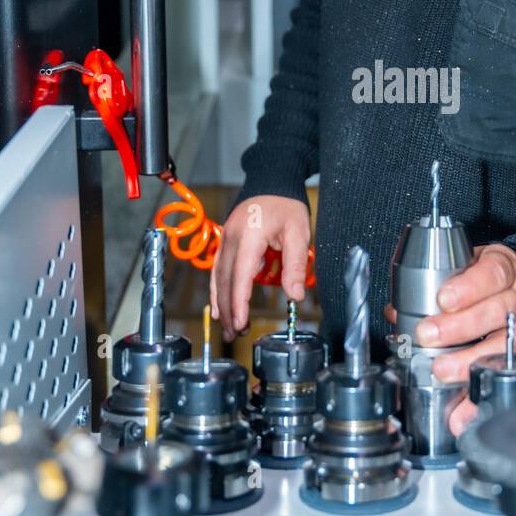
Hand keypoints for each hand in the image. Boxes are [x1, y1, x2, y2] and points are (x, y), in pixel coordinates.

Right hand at [210, 195, 310, 341]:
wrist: (272, 180)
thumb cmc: (286, 205)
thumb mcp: (298, 233)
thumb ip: (294, 265)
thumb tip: (295, 296)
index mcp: (248, 237)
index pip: (240, 277)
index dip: (239, 303)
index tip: (241, 323)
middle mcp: (231, 239)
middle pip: (224, 281)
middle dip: (229, 310)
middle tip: (235, 334)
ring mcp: (225, 239)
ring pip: (217, 277)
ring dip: (221, 303)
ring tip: (228, 327)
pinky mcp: (226, 240)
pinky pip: (217, 269)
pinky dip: (217, 289)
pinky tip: (219, 305)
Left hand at [385, 244, 515, 436]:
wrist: (511, 283)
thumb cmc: (480, 276)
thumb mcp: (462, 266)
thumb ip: (430, 284)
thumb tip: (396, 312)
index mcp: (502, 269)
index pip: (492, 274)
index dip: (469, 288)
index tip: (443, 298)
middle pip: (496, 312)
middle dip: (460, 326)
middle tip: (429, 335)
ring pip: (503, 345)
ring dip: (469, 360)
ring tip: (442, 370)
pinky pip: (501, 376)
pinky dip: (480, 395)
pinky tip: (463, 411)